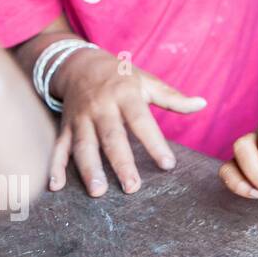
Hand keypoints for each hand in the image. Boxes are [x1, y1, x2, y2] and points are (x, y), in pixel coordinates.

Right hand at [48, 49, 204, 196]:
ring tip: (98, 192)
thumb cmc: (121, 77)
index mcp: (125, 96)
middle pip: (112, 137)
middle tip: (132, 187)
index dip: (155, 143)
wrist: (79, 64)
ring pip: (84, 145)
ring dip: (89, 169)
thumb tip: (203, 104)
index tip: (168, 165)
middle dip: (121, 163)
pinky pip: (58, 147)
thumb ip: (173, 98)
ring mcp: (80, 118)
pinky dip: (54, 167)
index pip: (141, 121)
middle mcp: (101, 107)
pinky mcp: (65, 126)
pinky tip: (55, 187)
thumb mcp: (148, 81)